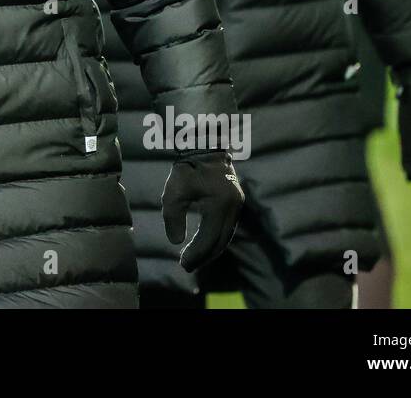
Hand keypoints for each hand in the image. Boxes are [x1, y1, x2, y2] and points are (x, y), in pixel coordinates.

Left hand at [162, 151, 244, 272]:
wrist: (204, 144)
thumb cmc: (186, 167)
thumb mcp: (173, 192)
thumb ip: (173, 218)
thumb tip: (176, 242)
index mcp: (220, 205)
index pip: (209, 239)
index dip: (196, 254)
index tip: (182, 264)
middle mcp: (233, 207)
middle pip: (220, 241)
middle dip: (204, 256)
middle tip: (187, 266)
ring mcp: (237, 204)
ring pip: (226, 235)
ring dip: (211, 249)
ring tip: (193, 258)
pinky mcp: (235, 201)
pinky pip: (227, 226)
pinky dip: (216, 237)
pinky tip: (203, 242)